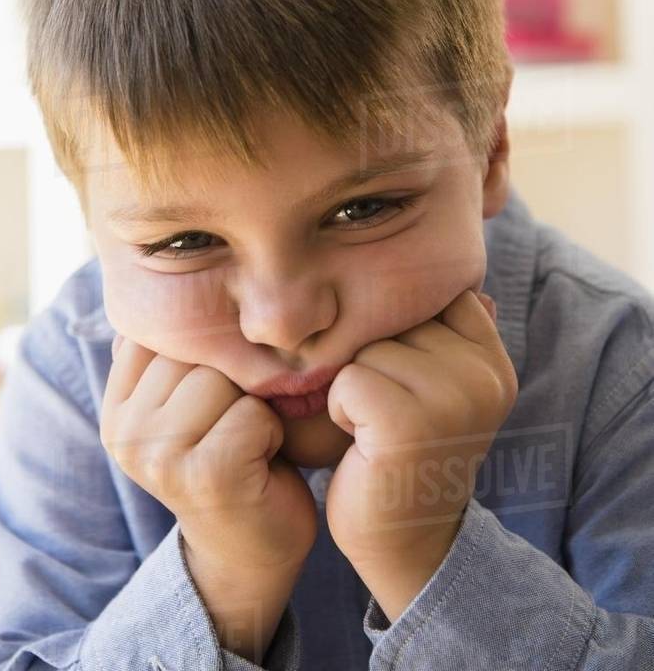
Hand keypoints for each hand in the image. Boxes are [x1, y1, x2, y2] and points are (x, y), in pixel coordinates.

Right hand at [100, 335, 317, 572]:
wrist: (249, 551)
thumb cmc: (229, 458)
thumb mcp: (185, 401)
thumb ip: (163, 355)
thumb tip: (146, 285)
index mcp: (117, 405)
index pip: (165, 331)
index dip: (207, 353)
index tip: (216, 394)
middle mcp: (125, 430)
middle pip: (197, 351)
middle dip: (233, 377)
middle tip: (235, 422)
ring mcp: (159, 456)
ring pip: (224, 377)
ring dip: (253, 404)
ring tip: (246, 440)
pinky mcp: (203, 476)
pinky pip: (252, 414)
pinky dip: (270, 432)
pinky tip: (260, 461)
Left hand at [324, 290, 516, 593]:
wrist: (406, 545)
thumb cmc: (407, 453)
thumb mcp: (441, 390)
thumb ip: (453, 337)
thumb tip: (476, 288)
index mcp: (492, 361)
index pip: (432, 296)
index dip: (401, 330)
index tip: (408, 383)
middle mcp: (481, 375)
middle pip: (393, 317)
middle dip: (375, 359)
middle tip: (390, 414)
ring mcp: (450, 398)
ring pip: (367, 347)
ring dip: (356, 385)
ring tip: (377, 428)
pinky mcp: (408, 423)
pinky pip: (347, 379)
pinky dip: (339, 410)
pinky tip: (364, 444)